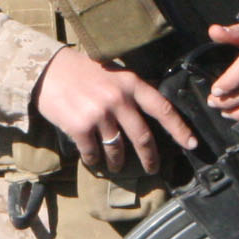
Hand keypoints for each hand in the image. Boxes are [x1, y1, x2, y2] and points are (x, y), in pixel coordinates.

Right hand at [34, 47, 197, 174]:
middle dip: (150, 157)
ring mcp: (100, 114)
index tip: (191, 144)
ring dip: (118, 162)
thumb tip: (149, 114)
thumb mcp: (113, 73)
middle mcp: (119, 99)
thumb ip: (131, 91)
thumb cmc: (81, 71)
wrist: (46, 70)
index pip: (163, 109)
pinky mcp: (81, 127)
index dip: (179, 129)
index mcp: (131, 83)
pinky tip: (93, 160)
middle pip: (143, 136)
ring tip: (116, 166)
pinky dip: (94, 160)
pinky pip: (93, 153)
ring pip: (118, 149)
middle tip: (152, 168)